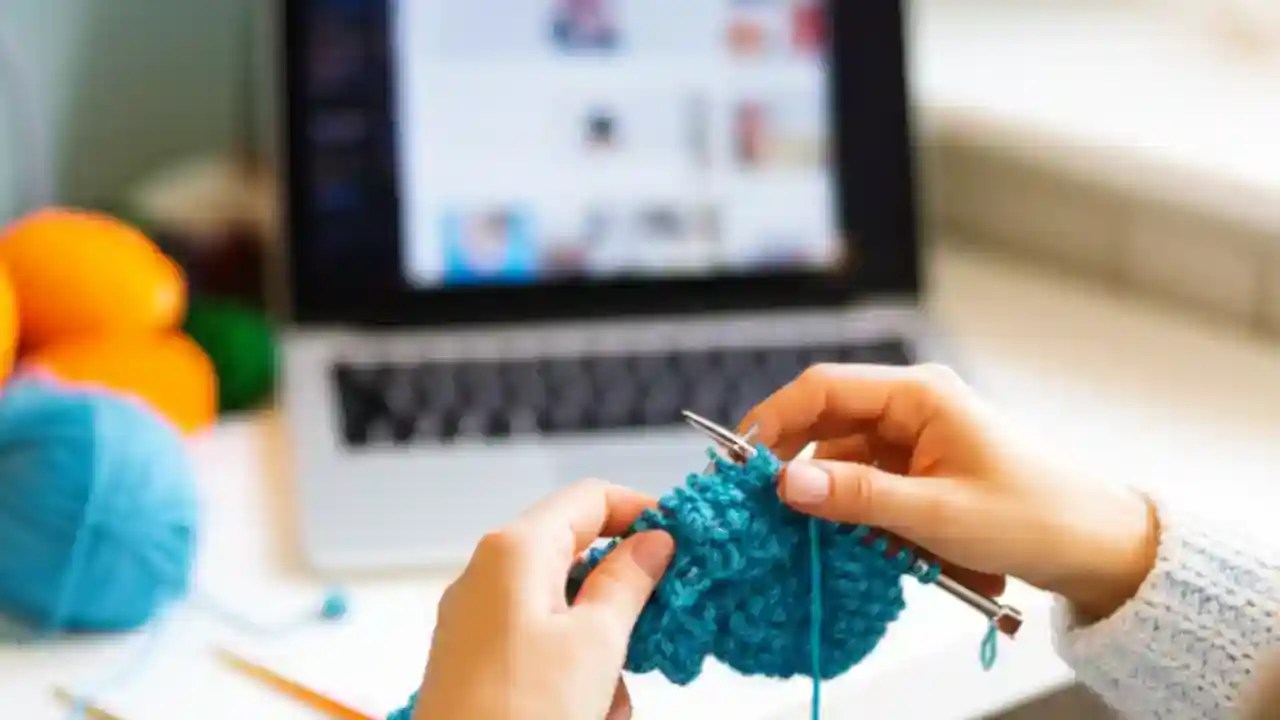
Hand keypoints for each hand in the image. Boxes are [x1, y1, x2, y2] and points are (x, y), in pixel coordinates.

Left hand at [413, 480, 673, 719]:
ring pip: (566, 612)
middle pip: (578, 556)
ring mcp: (478, 619)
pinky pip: (543, 648)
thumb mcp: (595, 642)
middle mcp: (488, 574)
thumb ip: (628, 581)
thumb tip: (653, 540)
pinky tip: (586, 715)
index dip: (641, 511)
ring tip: (606, 702)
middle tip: (661, 627)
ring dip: (602, 651)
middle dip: (624, 597)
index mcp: (515, 550)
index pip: (590, 498)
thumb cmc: (520, 712)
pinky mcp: (477, 661)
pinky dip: (572, 675)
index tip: (682, 540)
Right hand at [742, 363, 1157, 620]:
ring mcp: (918, 439)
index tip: (739, 461)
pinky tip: (895, 552)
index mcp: (919, 394)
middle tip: (778, 517)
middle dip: (806, 475)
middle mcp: (913, 407)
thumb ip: (856, 498)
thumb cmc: (1034, 517)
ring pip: (848, 467)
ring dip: (846, 510)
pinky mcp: (924, 470)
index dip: (774, 419)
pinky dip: (871, 523)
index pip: (822, 389)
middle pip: (828, 428)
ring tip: (872, 548)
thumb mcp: (936, 513)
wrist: (1098, 546)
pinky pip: (873, 490)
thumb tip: (785, 483)